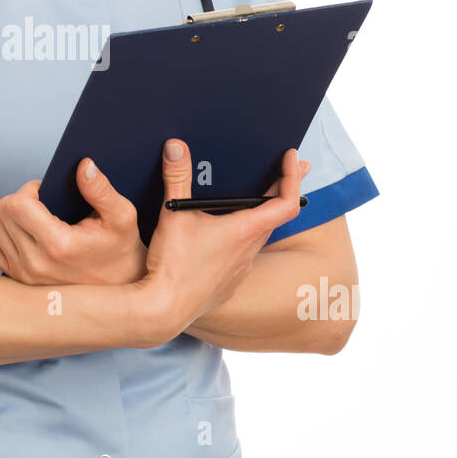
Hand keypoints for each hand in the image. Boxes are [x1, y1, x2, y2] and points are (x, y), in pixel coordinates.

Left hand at [0, 158, 146, 285]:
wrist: (119, 289)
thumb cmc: (120, 252)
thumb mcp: (122, 216)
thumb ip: (101, 189)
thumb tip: (84, 166)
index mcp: (58, 245)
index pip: (17, 205)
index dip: (29, 189)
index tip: (45, 190)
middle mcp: (36, 263)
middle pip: (3, 213)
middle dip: (21, 200)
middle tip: (44, 203)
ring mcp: (24, 274)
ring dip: (11, 216)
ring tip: (36, 218)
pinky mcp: (18, 279)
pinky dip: (3, 234)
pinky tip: (24, 232)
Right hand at [134, 141, 310, 347]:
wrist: (164, 311)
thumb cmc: (173, 264)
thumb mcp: (173, 214)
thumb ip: (177, 177)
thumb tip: (176, 146)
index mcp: (245, 230)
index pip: (287, 201)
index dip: (293, 177)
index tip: (290, 156)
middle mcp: (249, 250)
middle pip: (277, 215)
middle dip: (283, 188)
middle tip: (288, 167)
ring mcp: (241, 269)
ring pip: (260, 235)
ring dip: (263, 214)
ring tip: (258, 198)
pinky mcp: (228, 282)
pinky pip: (244, 255)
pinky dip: (244, 237)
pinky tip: (228, 236)